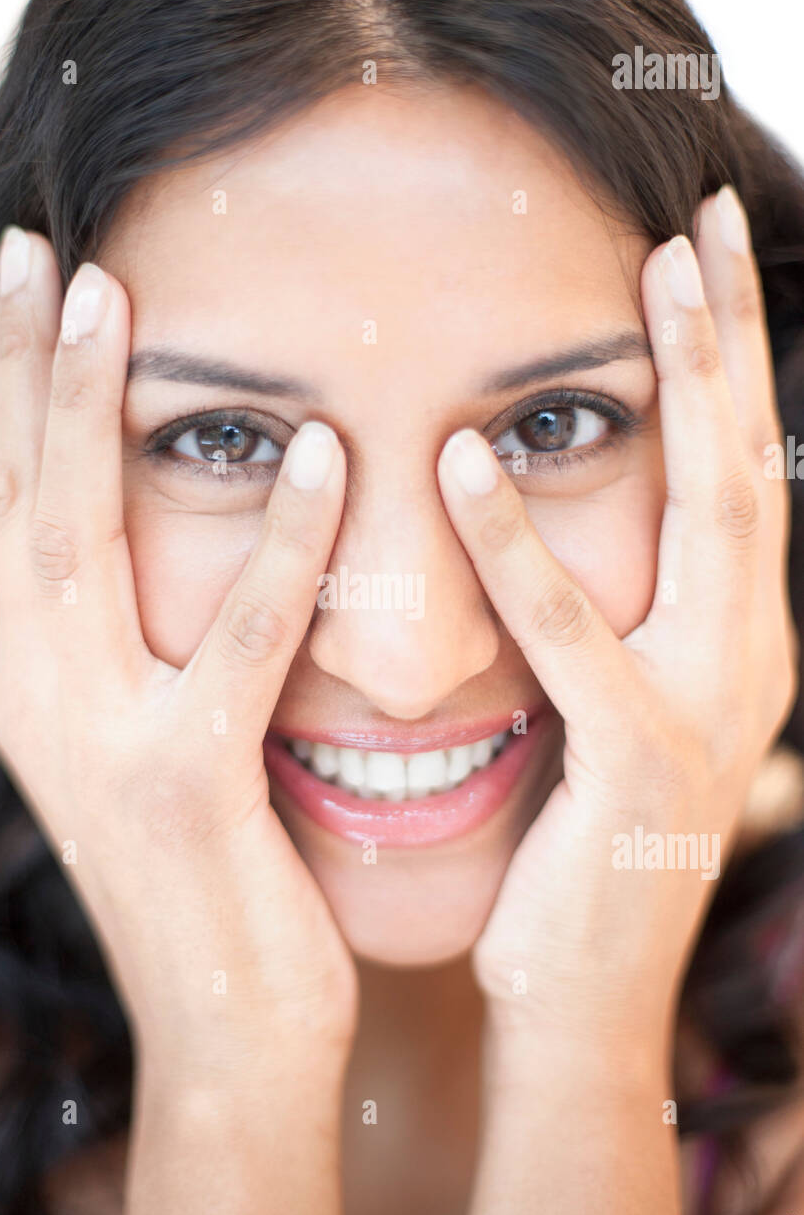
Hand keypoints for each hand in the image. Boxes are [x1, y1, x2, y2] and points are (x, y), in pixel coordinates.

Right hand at [0, 229, 356, 1079]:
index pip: (18, 511)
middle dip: (25, 369)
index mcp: (40, 688)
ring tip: (119, 301)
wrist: (229, 1034)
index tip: (32, 286)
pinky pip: (237, 643)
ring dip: (93, 415)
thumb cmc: (216, 881)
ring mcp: (99, 747)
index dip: (15, 396)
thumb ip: (150, 653)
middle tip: (43, 248)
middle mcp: (42, 702)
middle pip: (25, 500)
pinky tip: (315, 455)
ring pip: (85, 546)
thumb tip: (177, 547)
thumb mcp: (160, 749)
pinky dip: (277, 545)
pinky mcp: (183, 790)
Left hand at [438, 188, 796, 1049]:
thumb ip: (612, 617)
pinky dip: (517, 548)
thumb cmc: (580, 845)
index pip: (745, 475)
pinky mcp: (640, 765)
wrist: (579, 993)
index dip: (734, 364)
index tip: (704, 258)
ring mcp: (711, 713)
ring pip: (707, 521)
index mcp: (739, 642)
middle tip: (704, 222)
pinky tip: (463, 461)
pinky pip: (575, 639)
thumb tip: (560, 516)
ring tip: (648, 283)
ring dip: (684, 393)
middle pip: (751, 467)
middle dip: (732, 340)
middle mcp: (749, 660)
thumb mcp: (615, 710)